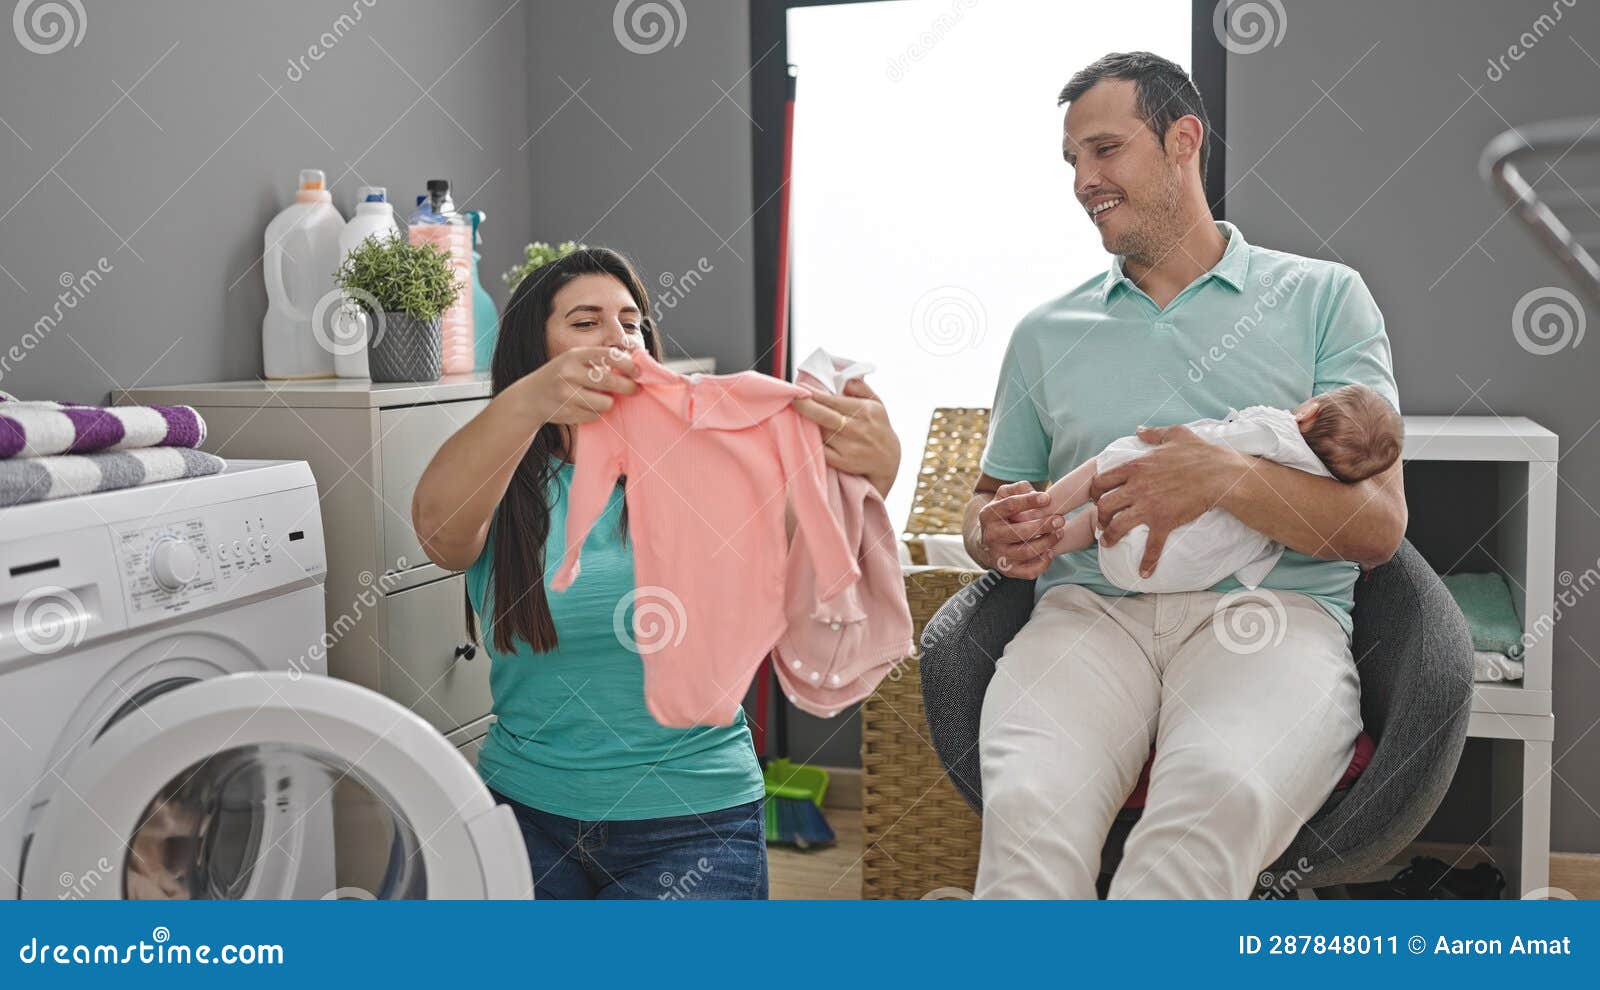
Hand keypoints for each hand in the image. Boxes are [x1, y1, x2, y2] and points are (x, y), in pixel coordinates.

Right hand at [516, 345, 639, 425]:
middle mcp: (569, 373)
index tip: (638, 372)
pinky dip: (595, 412)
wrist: (530, 397)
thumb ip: (597, 361)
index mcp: (574, 356)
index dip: (628, 364)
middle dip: (628, 387)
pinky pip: (595, 415)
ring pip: (605, 402)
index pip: (608, 356)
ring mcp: (567, 394)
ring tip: (601, 398)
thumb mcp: (573, 360)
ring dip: (608, 402)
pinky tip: (585, 407)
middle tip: (635, 389)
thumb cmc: (560, 376)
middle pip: (610, 381)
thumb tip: (632, 365)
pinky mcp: (567, 413)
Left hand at [792, 377, 900, 497]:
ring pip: (820, 432)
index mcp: (864, 411)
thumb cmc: (878, 426)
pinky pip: (820, 450)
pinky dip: (812, 442)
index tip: (801, 388)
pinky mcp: (842, 462)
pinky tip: (806, 435)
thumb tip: (841, 376)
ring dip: (808, 424)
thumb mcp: (876, 403)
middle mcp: (857, 429)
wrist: (888, 460)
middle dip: (804, 406)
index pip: (833, 400)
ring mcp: (849, 447)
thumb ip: (860, 387)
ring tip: (798, 415)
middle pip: (823, 416)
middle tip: (792, 399)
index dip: (815, 394)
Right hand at [976, 480, 1066, 578]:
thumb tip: (1035, 493)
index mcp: (988, 514)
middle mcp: (990, 536)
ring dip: (1047, 542)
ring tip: (1059, 533)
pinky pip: (1028, 572)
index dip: (1029, 501)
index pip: (1009, 505)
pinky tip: (1050, 551)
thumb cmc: (1004, 513)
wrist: (988, 541)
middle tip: (1060, 519)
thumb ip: (1019, 488)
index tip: (1047, 498)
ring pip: (1026, 552)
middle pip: (1020, 532)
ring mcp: (998, 555)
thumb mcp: (1005, 495)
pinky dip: (1043, 563)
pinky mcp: (1007, 571)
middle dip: (1044, 525)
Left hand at [1090, 424, 1245, 577]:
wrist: (1221, 474)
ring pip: (1117, 525)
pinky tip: (1144, 573)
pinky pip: (1151, 546)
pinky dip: (1147, 562)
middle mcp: (1137, 487)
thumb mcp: (1175, 434)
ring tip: (1107, 543)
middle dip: (1099, 515)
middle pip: (1104, 505)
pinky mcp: (1164, 522)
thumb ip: (1154, 434)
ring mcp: (1149, 506)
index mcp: (1136, 467)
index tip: (1099, 498)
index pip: (1102, 480)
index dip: (1097, 491)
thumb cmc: (1201, 453)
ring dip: (1109, 536)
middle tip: (1102, 522)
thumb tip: (1140, 430)